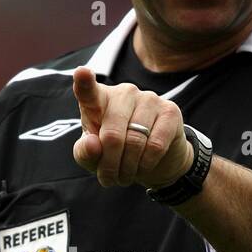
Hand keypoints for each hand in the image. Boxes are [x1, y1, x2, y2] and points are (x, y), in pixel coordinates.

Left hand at [71, 66, 193, 188]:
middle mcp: (124, 93)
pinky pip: (155, 145)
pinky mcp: (170, 111)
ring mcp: (149, 99)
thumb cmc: (115, 154)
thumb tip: (93, 144)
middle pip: (112, 135)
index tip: (80, 72)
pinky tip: (143, 167)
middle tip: (110, 179)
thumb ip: (85, 152)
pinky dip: (146, 164)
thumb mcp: (93, 157)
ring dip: (127, 168)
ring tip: (125, 177)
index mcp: (99, 100)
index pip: (88, 91)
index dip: (84, 82)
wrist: (155, 161)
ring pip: (134, 142)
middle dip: (110, 165)